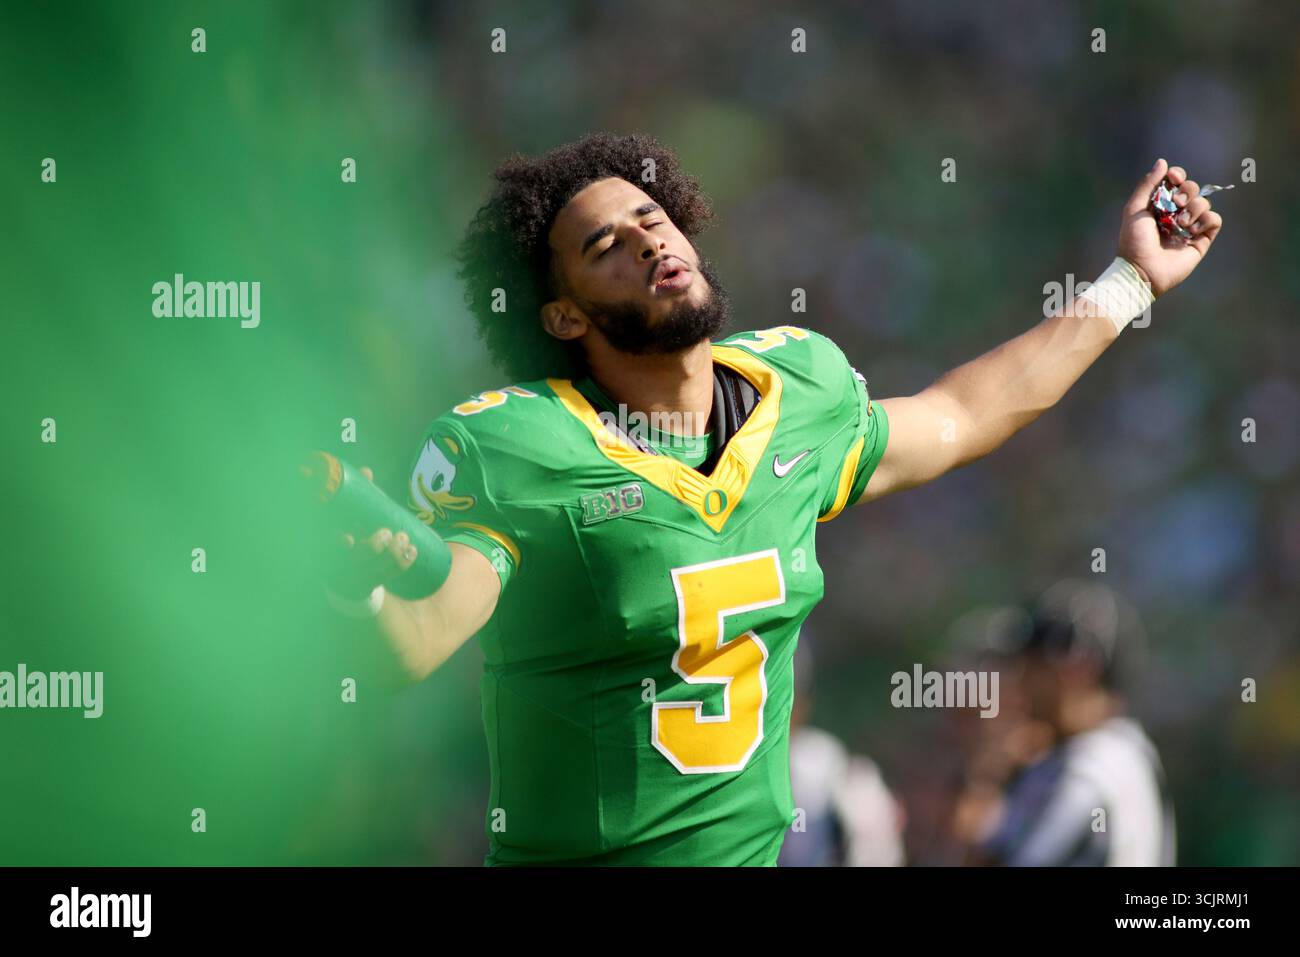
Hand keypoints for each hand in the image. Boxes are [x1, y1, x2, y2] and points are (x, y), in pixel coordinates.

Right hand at [332, 467, 419, 596]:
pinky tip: (413, 551)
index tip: (349, 539)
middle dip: (373, 548)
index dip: (336, 545)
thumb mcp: (344, 518)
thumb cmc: (345, 535)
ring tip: (405, 538)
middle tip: (387, 532)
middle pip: (355, 562)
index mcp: (325, 549)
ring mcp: (353, 578)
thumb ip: (355, 497)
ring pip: (374, 571)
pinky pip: (387, 576)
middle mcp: (337, 567)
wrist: (341, 573)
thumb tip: (367, 471)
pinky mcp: (368, 585)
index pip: (327, 549)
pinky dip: (402, 563)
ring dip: (393, 555)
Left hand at [1118, 158, 1223, 297]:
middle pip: (1193, 188)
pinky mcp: (1201, 240)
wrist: (1142, 269)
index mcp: (1160, 204)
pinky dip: (1206, 220)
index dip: (1178, 175)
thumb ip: (1148, 184)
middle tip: (1175, 205)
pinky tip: (1191, 230)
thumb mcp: (1134, 209)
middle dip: (1186, 191)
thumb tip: (1163, 162)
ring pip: (1205, 202)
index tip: (1174, 178)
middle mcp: (1176, 213)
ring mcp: (1190, 226)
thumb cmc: (1134, 241)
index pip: (1176, 181)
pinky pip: (1215, 220)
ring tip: (1181, 224)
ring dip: (1194, 209)